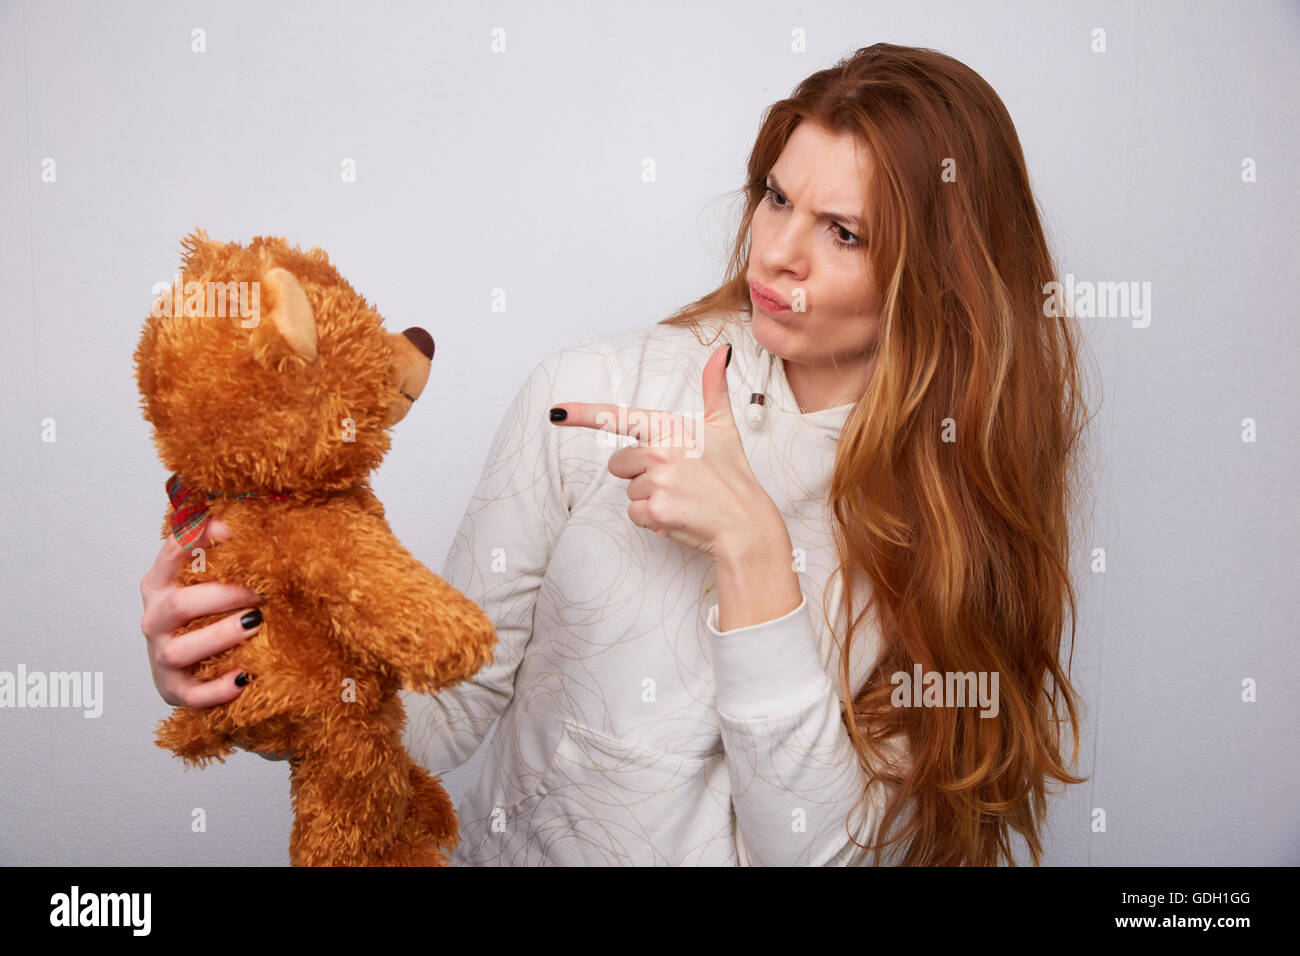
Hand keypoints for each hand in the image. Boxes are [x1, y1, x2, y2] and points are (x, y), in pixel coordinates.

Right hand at [141, 519, 290, 760]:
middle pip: (178, 605)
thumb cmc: (204, 615)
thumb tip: (253, 517)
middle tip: (260, 592)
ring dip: (219, 636)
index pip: (172, 552)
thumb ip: (221, 552)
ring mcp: (162, 657)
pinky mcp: (175, 690)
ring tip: (255, 624)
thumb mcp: (205, 579)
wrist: (188, 669)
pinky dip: (218, 688)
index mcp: (161, 584)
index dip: (198, 536)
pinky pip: (194, 693)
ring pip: (181, 650)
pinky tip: (245, 676)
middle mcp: (156, 619)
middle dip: (221, 596)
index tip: (231, 528)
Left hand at [549, 343, 779, 561]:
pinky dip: (651, 519)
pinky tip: (677, 514)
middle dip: (640, 473)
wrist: (744, 523)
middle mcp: (660, 452)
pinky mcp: (654, 512)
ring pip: (628, 490)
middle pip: (619, 464)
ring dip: (649, 497)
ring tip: (681, 497)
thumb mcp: (723, 426)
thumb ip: (715, 386)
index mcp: (671, 428)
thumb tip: (721, 350)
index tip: (555, 412)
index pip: (618, 418)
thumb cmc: (732, 475)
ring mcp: (657, 483)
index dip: (582, 414)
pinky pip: (634, 514)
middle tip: (677, 479)